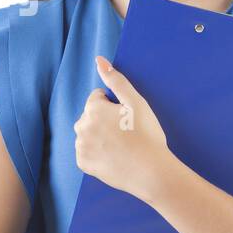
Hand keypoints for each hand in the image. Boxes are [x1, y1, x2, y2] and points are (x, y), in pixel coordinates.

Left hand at [75, 55, 173, 201]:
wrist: (151, 172)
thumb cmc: (147, 136)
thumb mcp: (136, 103)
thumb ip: (116, 80)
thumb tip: (99, 60)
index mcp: (93, 109)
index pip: (98, 98)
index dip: (115, 106)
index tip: (128, 118)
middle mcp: (82, 126)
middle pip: (90, 116)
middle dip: (104, 120)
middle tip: (126, 133)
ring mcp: (81, 146)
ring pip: (87, 134)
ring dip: (99, 136)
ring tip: (121, 146)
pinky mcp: (83, 163)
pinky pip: (86, 152)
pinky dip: (97, 153)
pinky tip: (113, 156)